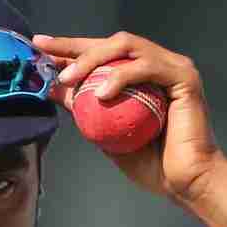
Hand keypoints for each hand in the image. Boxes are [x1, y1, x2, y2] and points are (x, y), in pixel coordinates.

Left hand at [34, 32, 224, 203]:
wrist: (186, 184)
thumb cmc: (151, 163)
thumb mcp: (105, 132)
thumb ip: (84, 109)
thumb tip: (53, 89)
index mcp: (141, 76)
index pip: (102, 53)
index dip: (71, 48)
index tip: (40, 47)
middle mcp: (158, 65)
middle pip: (112, 42)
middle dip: (76, 46)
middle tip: (48, 58)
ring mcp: (173, 68)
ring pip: (127, 47)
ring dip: (93, 59)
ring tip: (70, 79)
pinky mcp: (185, 77)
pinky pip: (147, 68)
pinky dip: (121, 76)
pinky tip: (101, 93)